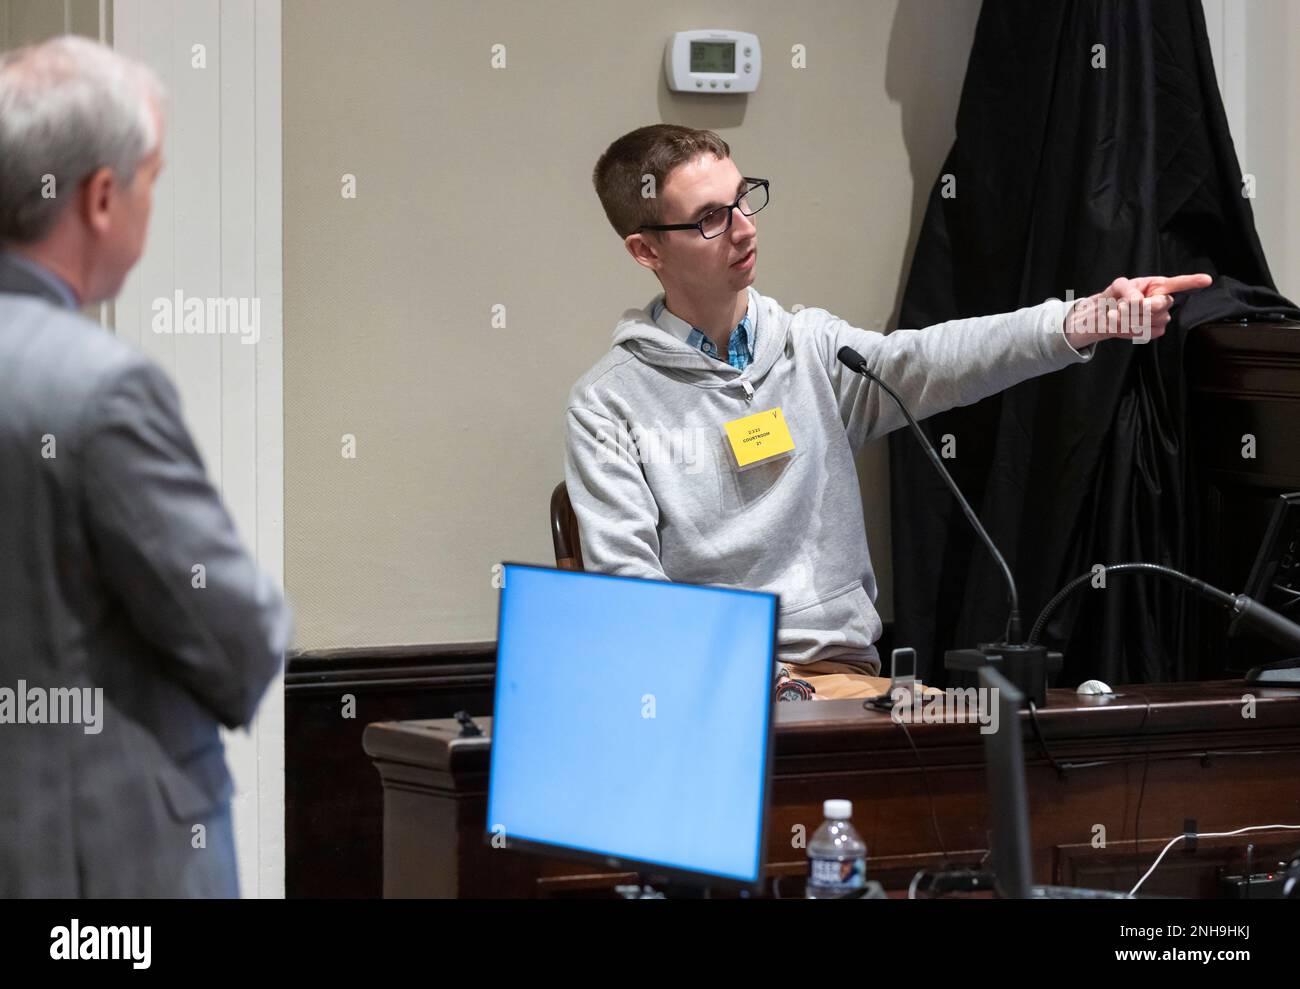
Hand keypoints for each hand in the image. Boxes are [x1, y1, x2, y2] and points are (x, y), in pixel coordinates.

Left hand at [1063, 273, 1211, 348]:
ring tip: (1119, 314)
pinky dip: (1132, 330)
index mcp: (1158, 285)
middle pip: (1162, 305)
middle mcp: (1163, 300)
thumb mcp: (1118, 286)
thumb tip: (1139, 300)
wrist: (1105, 316)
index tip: (1207, 279)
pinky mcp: (1155, 331)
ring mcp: (1161, 317)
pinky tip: (1124, 325)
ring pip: (1154, 320)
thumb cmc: (1115, 296)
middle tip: (1121, 307)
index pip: (1178, 283)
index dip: (1192, 281)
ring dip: (1131, 319)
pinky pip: (1149, 332)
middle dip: (1142, 307)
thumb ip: (1128, 290)